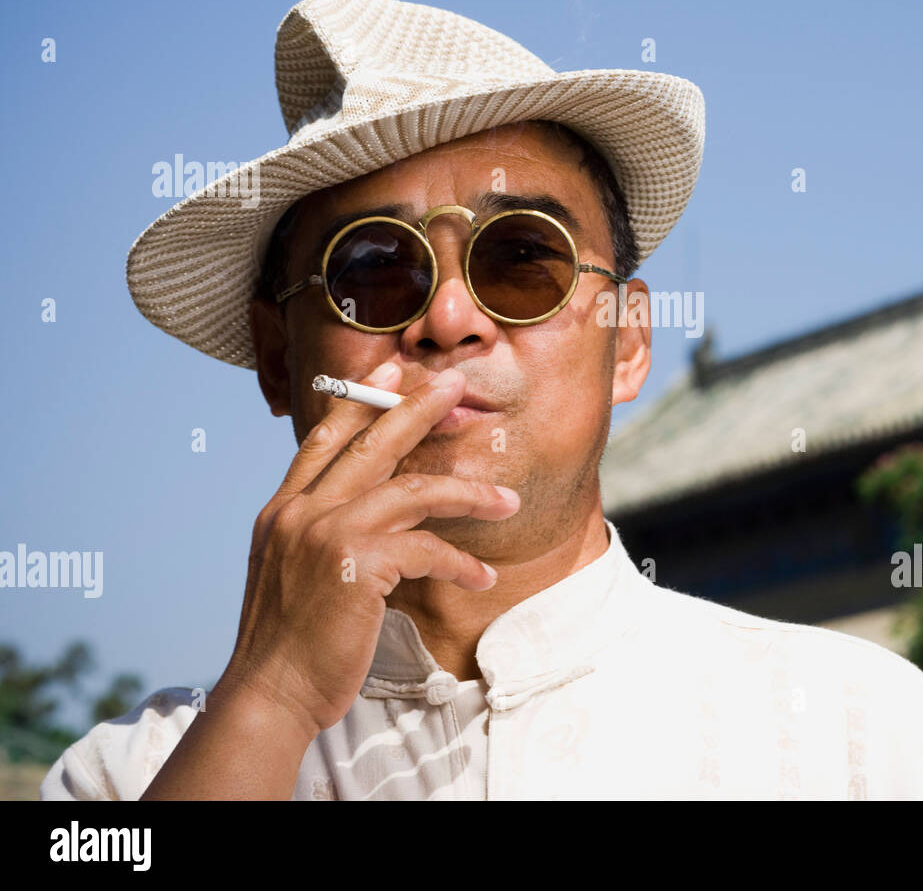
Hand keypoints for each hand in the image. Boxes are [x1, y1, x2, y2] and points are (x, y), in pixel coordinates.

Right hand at [218, 361, 517, 739]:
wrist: (270, 695)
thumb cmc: (290, 642)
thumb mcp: (290, 571)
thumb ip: (317, 532)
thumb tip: (360, 509)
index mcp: (282, 511)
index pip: (321, 439)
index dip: (358, 401)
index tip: (391, 371)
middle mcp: (299, 513)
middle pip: (370, 443)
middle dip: (417, 407)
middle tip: (456, 384)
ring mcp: (326, 536)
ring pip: (412, 490)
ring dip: (468, 493)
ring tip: (508, 500)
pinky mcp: (356, 567)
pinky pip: (427, 550)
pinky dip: (460, 563)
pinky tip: (482, 577)